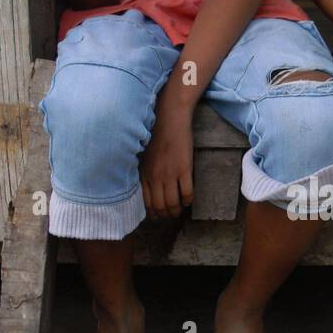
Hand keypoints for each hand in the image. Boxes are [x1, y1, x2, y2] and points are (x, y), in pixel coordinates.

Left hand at [140, 93, 193, 218]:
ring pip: (173, 203)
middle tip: (171, 213)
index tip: (158, 214)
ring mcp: (170, 174)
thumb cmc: (155, 133)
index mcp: (144, 174)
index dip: (153, 212)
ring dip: (177, 210)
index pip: (147, 202)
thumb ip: (144, 170)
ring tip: (180, 208)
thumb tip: (146, 186)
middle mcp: (155, 177)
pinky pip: (187, 193)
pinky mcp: (184, 169)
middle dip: (166, 214)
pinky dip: (189, 200)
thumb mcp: (143, 154)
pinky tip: (189, 199)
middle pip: (160, 206)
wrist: (169, 118)